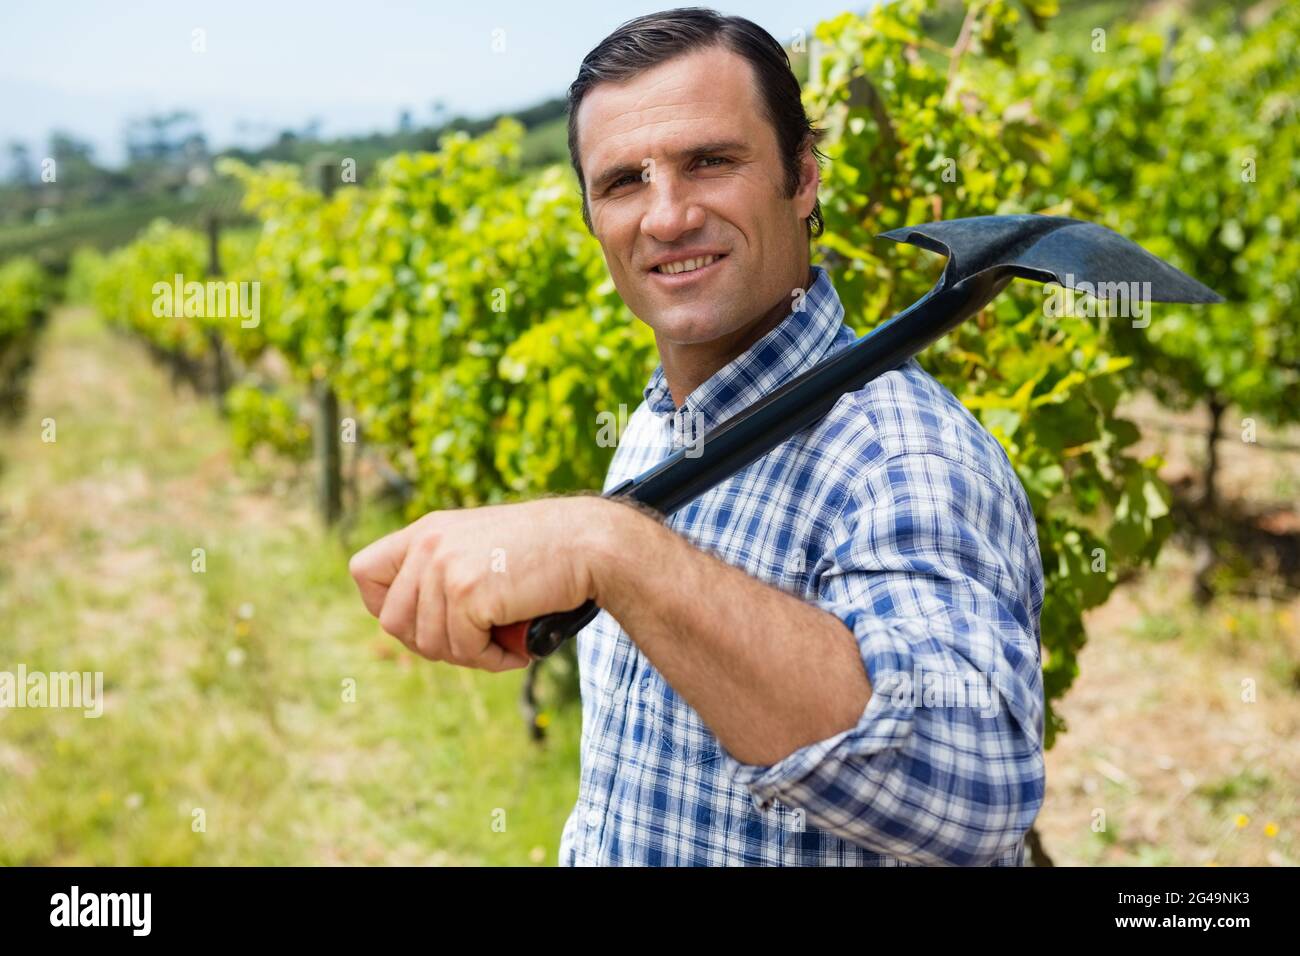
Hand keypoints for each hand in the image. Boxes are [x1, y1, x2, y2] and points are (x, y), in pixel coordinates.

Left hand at [348, 497, 604, 670]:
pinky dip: (491, 659)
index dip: (384, 606)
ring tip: (505, 642)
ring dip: (470, 655)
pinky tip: (516, 646)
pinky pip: (463, 650)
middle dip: (434, 644)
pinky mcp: (467, 592)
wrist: (590, 543)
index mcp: (427, 530)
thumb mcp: (483, 551)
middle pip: (393, 622)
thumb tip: (417, 632)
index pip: (364, 573)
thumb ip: (447, 575)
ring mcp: (444, 567)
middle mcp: (428, 544)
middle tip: (477, 642)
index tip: (422, 619)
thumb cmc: (548, 554)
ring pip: (430, 644)